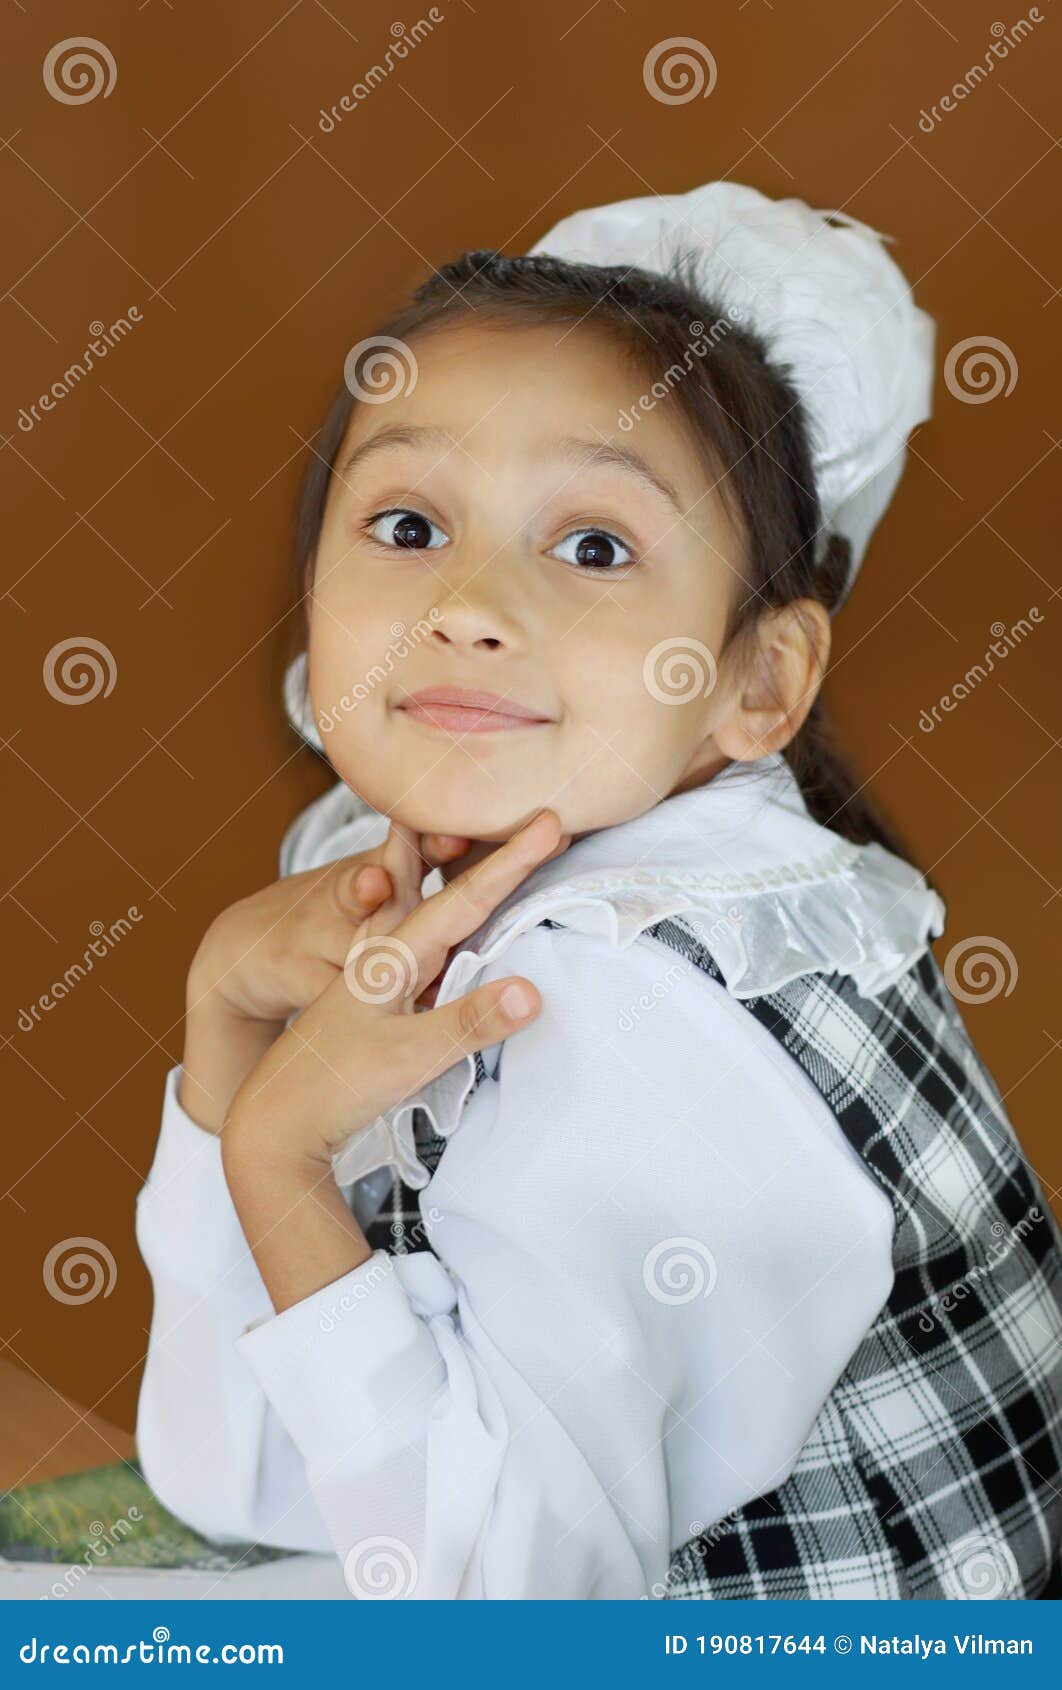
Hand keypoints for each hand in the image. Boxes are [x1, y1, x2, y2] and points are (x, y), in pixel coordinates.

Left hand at [222, 808, 567, 1167]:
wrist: (276, 1122)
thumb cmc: (333, 1084)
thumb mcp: (405, 1056)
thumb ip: (467, 1022)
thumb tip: (532, 990)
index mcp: (394, 955)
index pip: (465, 899)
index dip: (511, 861)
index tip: (549, 823)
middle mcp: (392, 956)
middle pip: (456, 895)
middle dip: (501, 858)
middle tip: (546, 825)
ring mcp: (391, 980)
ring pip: (447, 921)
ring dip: (484, 889)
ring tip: (521, 856)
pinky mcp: (392, 1006)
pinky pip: (440, 953)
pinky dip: (468, 932)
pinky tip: (482, 934)